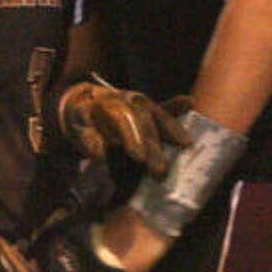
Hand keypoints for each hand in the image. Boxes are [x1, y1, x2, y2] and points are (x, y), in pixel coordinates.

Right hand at [58, 81, 191, 176]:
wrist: (79, 103)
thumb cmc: (118, 113)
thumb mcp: (142, 112)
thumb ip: (166, 113)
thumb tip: (191, 102)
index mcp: (140, 103)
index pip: (160, 115)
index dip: (173, 129)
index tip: (186, 145)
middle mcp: (124, 102)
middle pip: (141, 120)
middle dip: (151, 144)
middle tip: (160, 169)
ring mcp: (102, 108)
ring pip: (118, 119)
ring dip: (129, 137)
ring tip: (138, 157)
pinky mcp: (81, 118)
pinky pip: (87, 129)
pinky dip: (91, 140)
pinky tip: (98, 154)